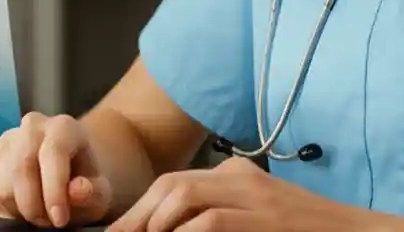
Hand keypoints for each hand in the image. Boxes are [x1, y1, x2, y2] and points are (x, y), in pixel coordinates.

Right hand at [0, 112, 112, 227]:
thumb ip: (92, 191)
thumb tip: (77, 190)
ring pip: (2, 185)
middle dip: (34, 206)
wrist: (68, 174)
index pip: (53, 153)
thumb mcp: (98, 191)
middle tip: (48, 222)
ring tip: (38, 214)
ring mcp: (6, 141)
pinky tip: (19, 210)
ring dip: (19, 210)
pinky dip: (0, 208)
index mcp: (63, 127)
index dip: (54, 191)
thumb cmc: (84, 182)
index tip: (59, 220)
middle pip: (22, 170)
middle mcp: (32, 126)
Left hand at [106, 156, 370, 231]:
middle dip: (137, 219)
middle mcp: (242, 179)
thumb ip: (218, 219)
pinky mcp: (267, 219)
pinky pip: (210, 223)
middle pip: (170, 187)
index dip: (139, 211)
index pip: (173, 184)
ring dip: (155, 225)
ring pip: (183, 199)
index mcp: (237, 177)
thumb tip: (170, 229)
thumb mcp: (259, 220)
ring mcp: (256, 197)